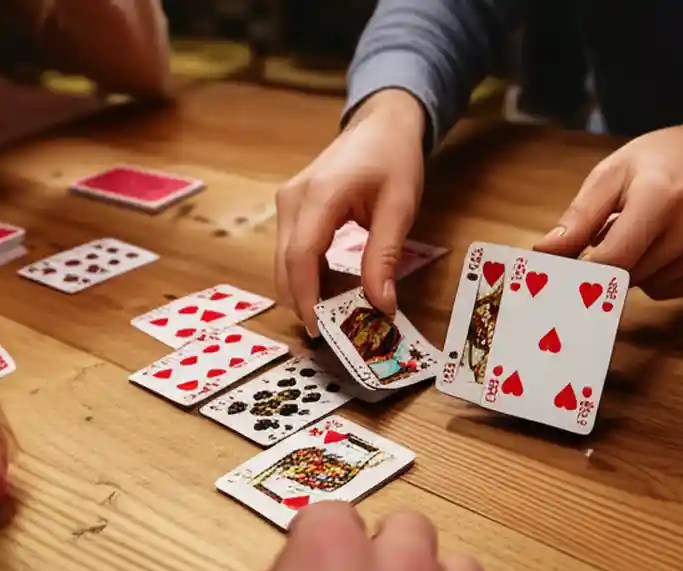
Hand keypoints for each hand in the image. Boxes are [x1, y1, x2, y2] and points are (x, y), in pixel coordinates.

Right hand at [276, 89, 426, 334]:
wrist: (381, 123)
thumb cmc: (394, 158)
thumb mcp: (400, 207)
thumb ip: (384, 256)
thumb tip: (381, 306)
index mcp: (320, 195)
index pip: (300, 257)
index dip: (306, 298)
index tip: (320, 330)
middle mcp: (292, 199)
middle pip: (284, 265)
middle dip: (303, 302)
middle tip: (333, 334)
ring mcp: (286, 203)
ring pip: (283, 262)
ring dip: (304, 291)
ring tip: (336, 315)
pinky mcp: (290, 208)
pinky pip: (291, 251)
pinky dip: (306, 275)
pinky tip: (331, 290)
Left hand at [535, 118, 682, 298]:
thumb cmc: (658, 162)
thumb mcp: (611, 174)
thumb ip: (578, 218)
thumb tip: (544, 256)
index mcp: (662, 195)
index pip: (612, 259)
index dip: (582, 273)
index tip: (562, 275)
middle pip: (628, 275)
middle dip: (610, 263)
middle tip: (613, 232)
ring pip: (648, 286)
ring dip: (636, 268)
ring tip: (648, 231)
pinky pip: (671, 290)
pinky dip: (661, 275)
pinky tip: (671, 244)